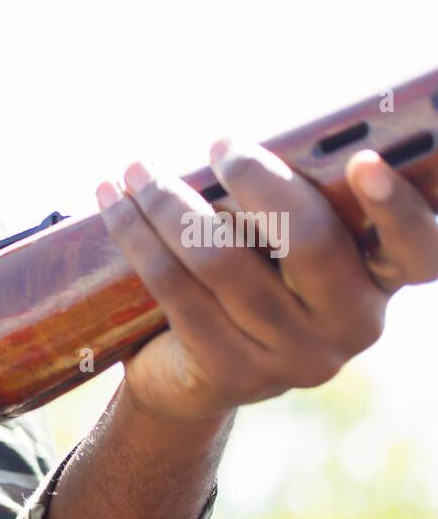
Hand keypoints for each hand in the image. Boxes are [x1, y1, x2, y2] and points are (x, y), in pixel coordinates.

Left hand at [95, 141, 437, 423]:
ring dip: (169, 204)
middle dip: (257, 178)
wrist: (191, 379)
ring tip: (136, 170)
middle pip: (308, 241)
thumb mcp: (284, 248)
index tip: (362, 162)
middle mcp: (349, 326)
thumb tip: (244, 139)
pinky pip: (173, 288)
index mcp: (380, 282)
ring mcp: (289, 357)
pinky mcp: (229, 371)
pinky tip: (112, 204)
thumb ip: (291, 201)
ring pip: (223, 262)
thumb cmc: (248, 281)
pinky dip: (136, 237)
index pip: (420, 251)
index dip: (397, 209)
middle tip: (222, 144)